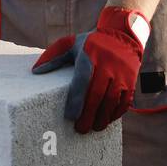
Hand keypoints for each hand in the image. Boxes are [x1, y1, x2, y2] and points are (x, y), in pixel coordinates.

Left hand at [31, 6, 147, 133]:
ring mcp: (122, 73)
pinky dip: (116, 113)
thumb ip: (53, 56)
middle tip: (80, 129)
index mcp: (90, 56)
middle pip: (97, 94)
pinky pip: (125, 100)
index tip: (70, 116)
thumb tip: (36, 71)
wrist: (122, 36)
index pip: (82, 80)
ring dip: (103, 117)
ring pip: (112, 100)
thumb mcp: (71, 44)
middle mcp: (108, 64)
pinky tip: (108, 120)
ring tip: (94, 128)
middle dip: (88, 114)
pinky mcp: (131, 80)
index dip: (76, 100)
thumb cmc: (91, 43)